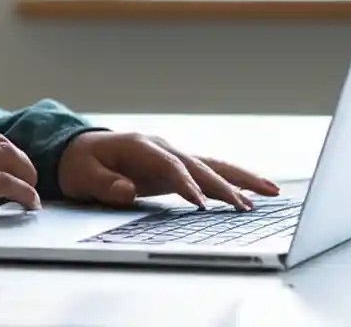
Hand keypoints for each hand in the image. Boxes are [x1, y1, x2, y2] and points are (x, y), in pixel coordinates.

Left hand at [58, 131, 279, 210]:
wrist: (78, 151)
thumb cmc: (80, 163)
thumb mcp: (82, 175)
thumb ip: (103, 184)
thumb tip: (127, 191)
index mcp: (140, 146)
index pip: (170, 166)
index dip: (186, 183)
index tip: (200, 202)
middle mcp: (162, 148)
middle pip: (199, 165)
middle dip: (224, 185)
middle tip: (246, 205)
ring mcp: (172, 156)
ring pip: (212, 166)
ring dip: (241, 179)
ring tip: (272, 192)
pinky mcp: (177, 168)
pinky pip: (209, 174)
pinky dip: (232, 182)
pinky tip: (254, 193)